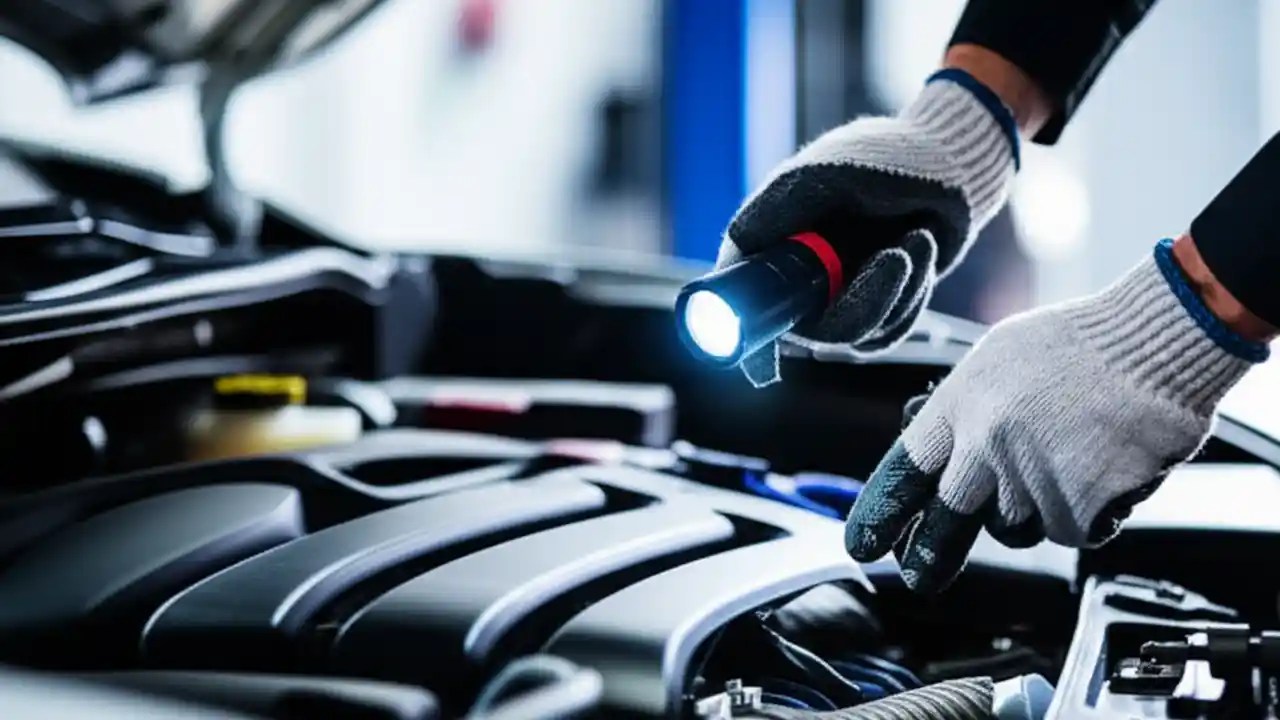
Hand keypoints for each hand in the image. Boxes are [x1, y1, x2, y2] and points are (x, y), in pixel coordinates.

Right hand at [718, 70, 1018, 385]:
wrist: (948, 163)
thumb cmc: (882, 158)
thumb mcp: (825, 174)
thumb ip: (779, 208)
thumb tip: (736, 243)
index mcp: (772, 245)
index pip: (745, 299)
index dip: (748, 338)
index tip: (764, 367)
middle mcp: (799, 279)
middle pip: (815, 332)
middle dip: (863, 303)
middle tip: (894, 258)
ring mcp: (838, 296)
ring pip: (858, 334)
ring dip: (897, 289)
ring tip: (916, 237)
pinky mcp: (877, 307)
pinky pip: (890, 328)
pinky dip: (913, 292)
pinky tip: (921, 247)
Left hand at [845, 240, 1267, 592]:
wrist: (1155, 341)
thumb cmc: (1083, 342)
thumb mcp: (999, 358)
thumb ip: (969, 407)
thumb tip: (949, 448)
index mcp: (961, 404)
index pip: (906, 469)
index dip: (881, 511)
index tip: (863, 542)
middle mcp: (986, 446)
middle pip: (948, 519)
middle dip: (931, 553)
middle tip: (918, 577)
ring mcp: (1032, 479)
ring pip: (1020, 526)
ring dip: (1038, 510)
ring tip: (1070, 459)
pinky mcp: (1079, 506)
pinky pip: (1075, 529)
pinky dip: (1091, 511)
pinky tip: (1105, 468)